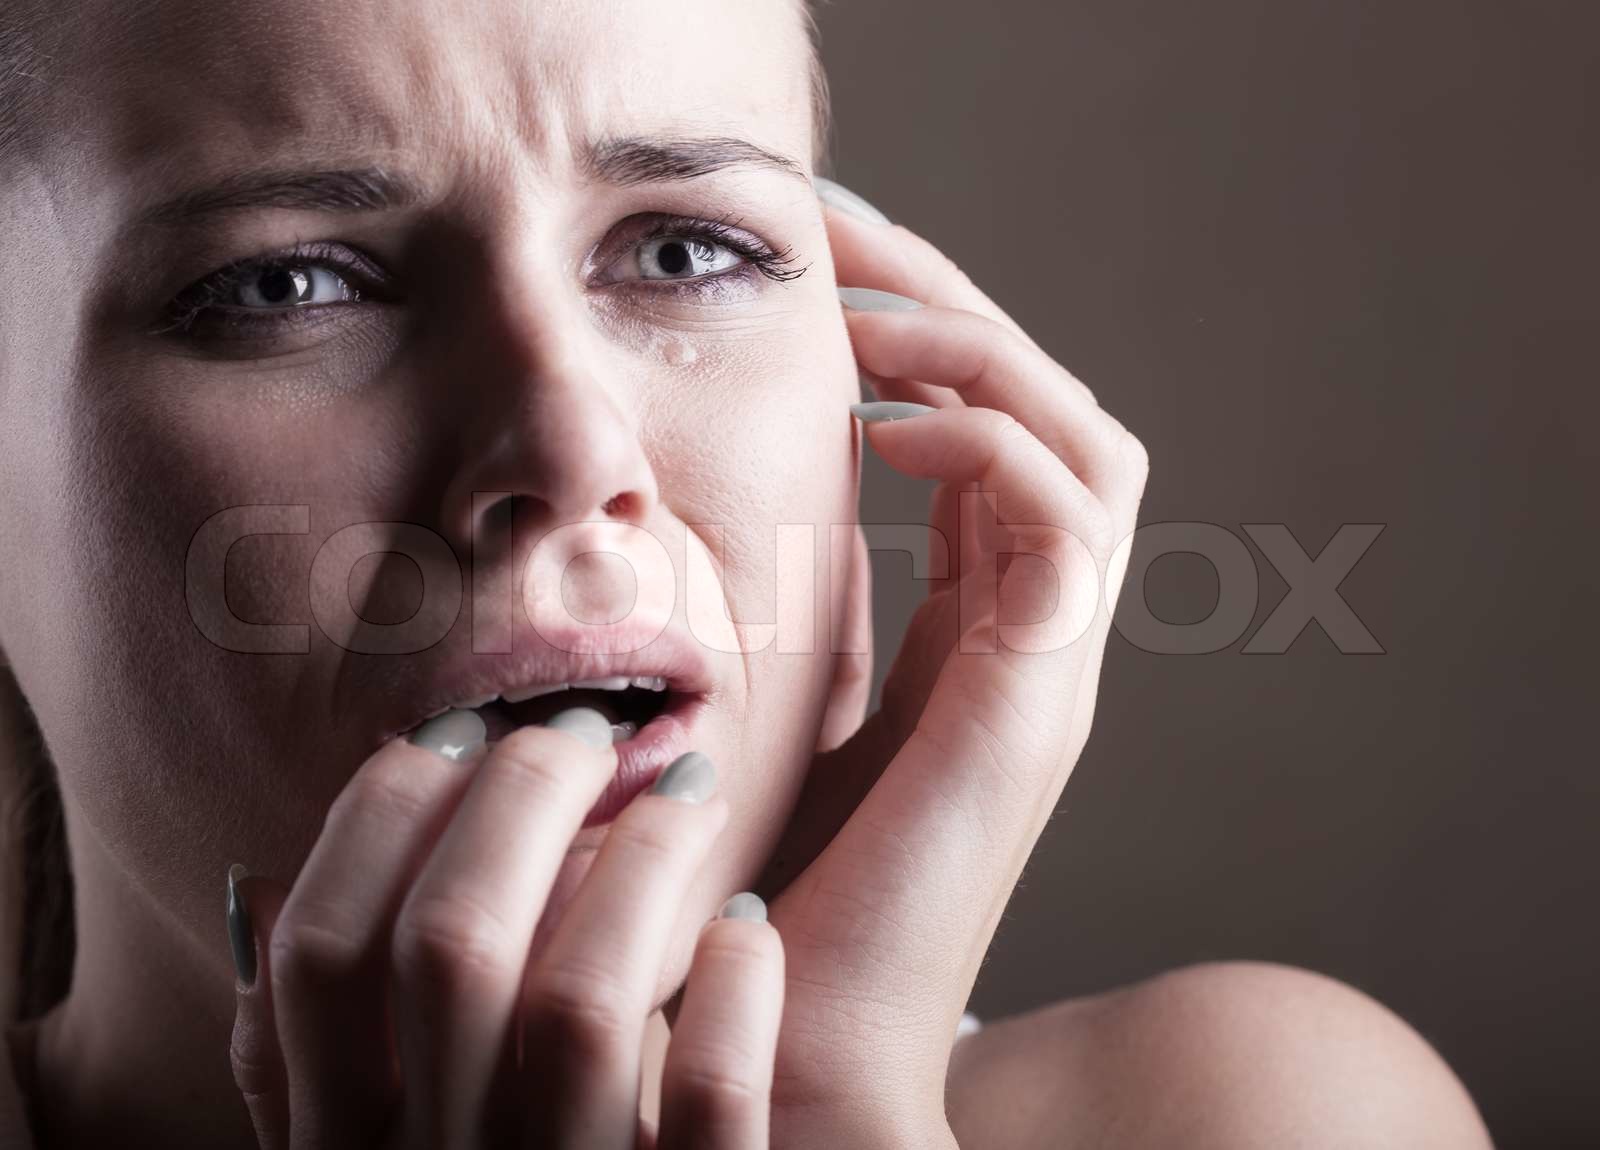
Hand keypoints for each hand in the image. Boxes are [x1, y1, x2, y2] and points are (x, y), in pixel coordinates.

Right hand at [226, 720, 783, 1148]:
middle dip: (518, 800)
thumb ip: (307, 1056)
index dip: (382, 817)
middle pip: (453, 947)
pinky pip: (713, 1109)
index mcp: (349, 1145)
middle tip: (584, 731)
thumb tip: (261, 891)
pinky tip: (750, 919)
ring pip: (585, 1008)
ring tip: (692, 789)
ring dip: (642, 864)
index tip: (456, 732)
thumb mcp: (363, 1142)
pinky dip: (735, 993)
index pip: (321, 952)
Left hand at [750, 184, 1149, 1140]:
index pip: (986, 435)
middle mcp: (1028, 634)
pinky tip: (879, 432)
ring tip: (861, 319)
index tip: (815, 264)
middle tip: (839, 233)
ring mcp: (1046, 666)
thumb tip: (728, 495)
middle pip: (1049, 410)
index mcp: (970, 630)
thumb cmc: (744, 876)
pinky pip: (1064, 517)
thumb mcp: (758, 698)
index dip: (917, 331)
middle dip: (949, 301)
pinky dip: (984, 444)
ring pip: (1083, 442)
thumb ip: (783, 600)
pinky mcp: (1038, 700)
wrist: (770, 1035)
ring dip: (975, 350)